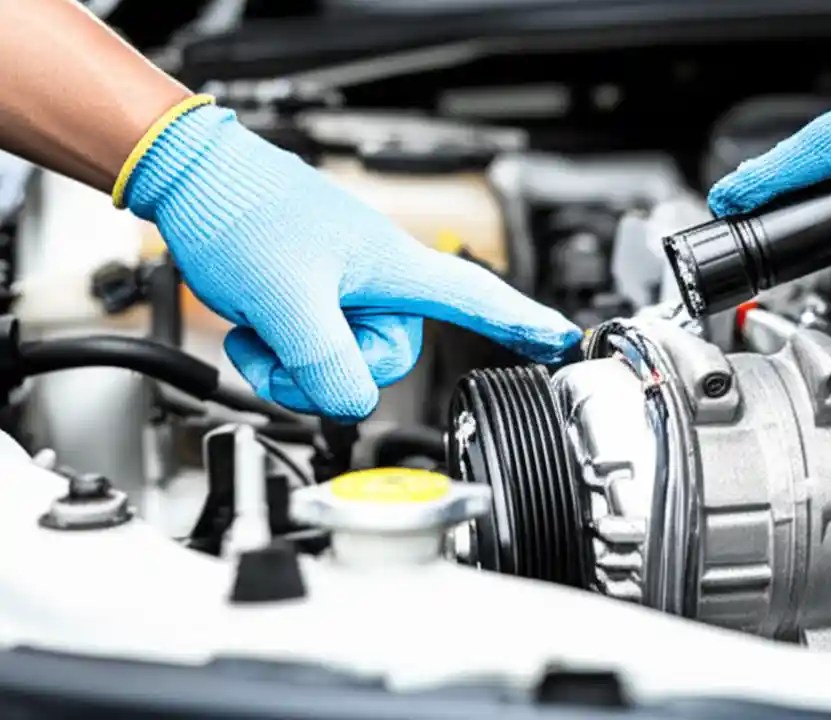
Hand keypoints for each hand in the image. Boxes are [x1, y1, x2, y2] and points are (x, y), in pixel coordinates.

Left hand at [125, 105, 580, 420]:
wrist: (189, 180)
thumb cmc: (242, 210)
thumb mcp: (286, 300)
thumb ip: (326, 365)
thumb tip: (350, 406)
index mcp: (394, 268)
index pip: (477, 300)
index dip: (522, 325)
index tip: (561, 341)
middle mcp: (377, 281)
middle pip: (386, 361)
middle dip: (330, 368)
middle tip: (288, 344)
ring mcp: (342, 291)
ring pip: (341, 363)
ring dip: (295, 364)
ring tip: (262, 331)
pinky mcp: (310, 299)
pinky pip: (311, 351)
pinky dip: (278, 354)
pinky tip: (253, 329)